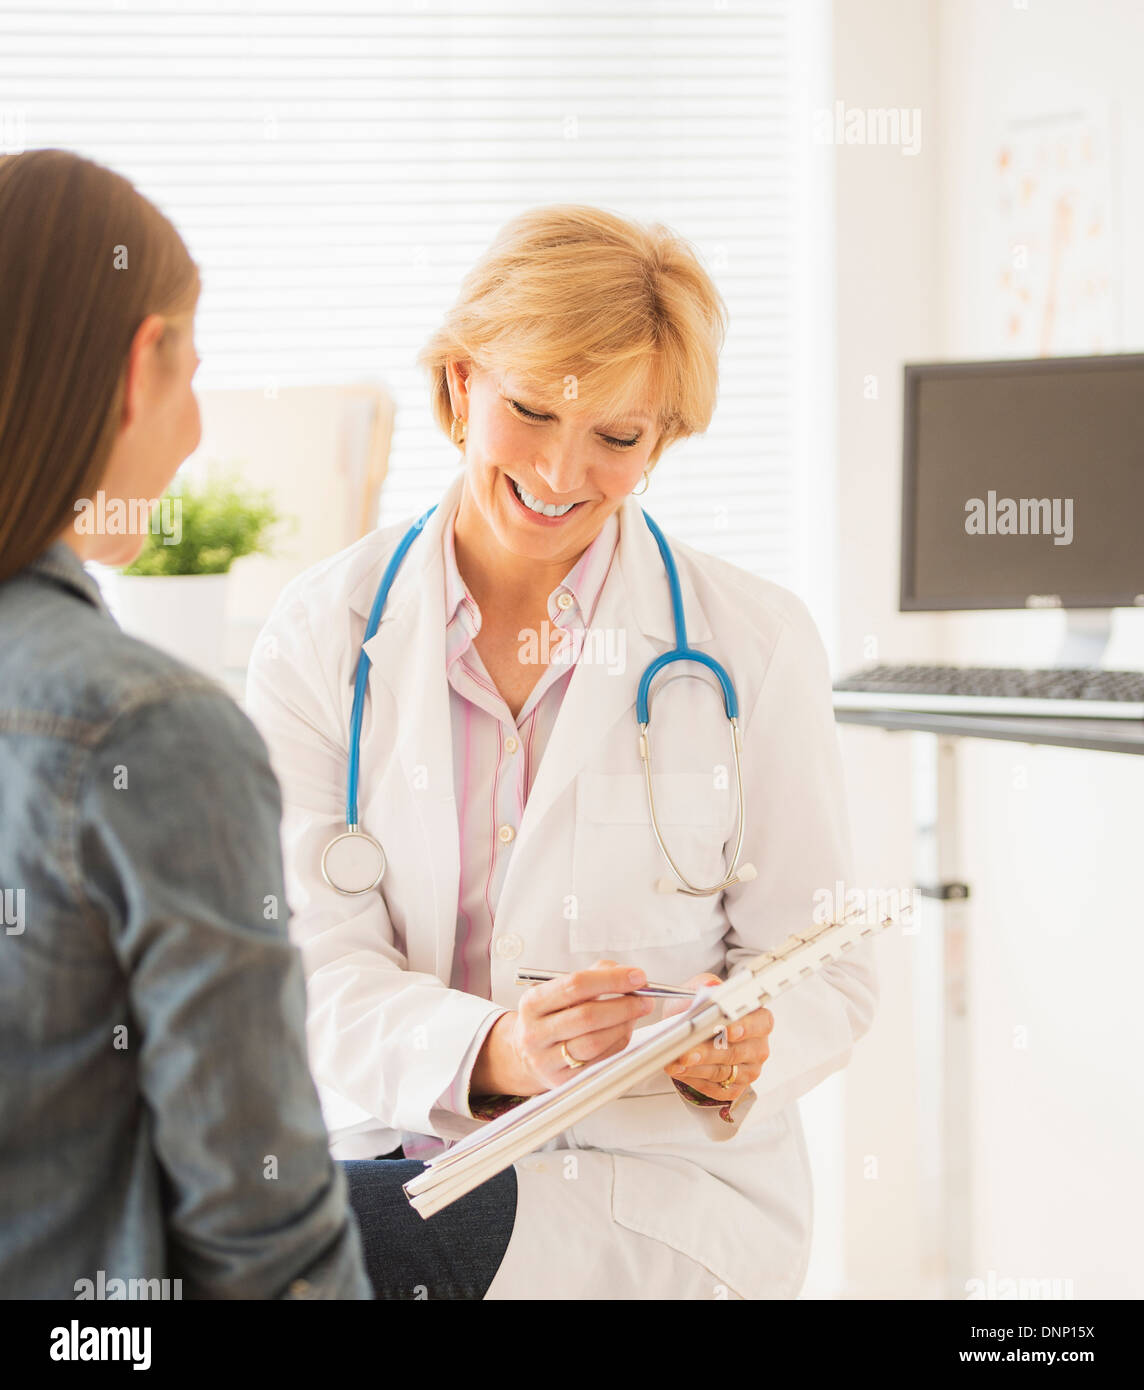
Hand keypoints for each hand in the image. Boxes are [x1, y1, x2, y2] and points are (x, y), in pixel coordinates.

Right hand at [472, 959, 654, 1096]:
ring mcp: (547, 1060)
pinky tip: (625, 1030)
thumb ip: (593, 975)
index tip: (638, 976)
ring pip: (595, 1042)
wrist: (525, 1055)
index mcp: (532, 1003)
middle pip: (587, 1016)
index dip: (611, 979)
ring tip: (637, 1013)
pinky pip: (599, 1061)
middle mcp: (535, 1033)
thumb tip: (626, 973)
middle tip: (645, 998)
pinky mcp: (563, 1081)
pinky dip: (618, 1043)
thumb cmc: (550, 1016)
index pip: (575, 985)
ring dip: (624, 1025)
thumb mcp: (559, 991)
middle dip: (624, 1005)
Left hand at [662, 972, 773, 1103]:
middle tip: (686, 1050)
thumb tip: (710, 986)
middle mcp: (758, 1046)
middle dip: (708, 1051)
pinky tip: (680, 1070)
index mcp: (758, 1018)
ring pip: (723, 1071)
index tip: (727, 1029)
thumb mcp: (699, 990)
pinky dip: (694, 1079)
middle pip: (735, 1051)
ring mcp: (749, 1070)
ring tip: (676, 1061)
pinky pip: (715, 1088)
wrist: (690, 1032)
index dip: (744, 1026)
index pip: (760, 1023)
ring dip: (696, 1067)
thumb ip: (705, 985)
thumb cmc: (700, 1011)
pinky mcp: (734, 1088)